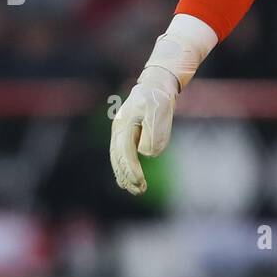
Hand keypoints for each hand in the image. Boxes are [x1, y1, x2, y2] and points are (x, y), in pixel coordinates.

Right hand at [110, 66, 179, 194]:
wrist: (155, 85)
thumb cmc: (158, 98)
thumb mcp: (159, 111)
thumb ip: (154, 132)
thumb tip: (147, 153)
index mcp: (124, 125)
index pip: (125, 152)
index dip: (131, 168)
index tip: (140, 182)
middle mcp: (118, 130)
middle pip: (118, 158)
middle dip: (127, 176)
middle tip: (139, 190)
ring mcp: (119, 133)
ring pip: (117, 159)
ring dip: (124, 176)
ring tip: (135, 190)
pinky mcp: (125, 135)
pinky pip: (120, 156)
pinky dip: (123, 169)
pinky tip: (127, 181)